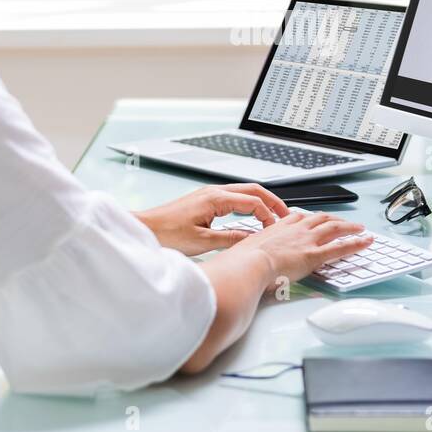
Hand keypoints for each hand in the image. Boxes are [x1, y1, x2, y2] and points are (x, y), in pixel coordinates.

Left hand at [134, 183, 289, 255]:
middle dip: (271, 201)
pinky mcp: (204, 201)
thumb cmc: (167, 233)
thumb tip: (252, 239)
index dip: (268, 214)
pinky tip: (249, 215)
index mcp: (215, 198)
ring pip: (243, 192)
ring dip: (260, 201)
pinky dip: (247, 204)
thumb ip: (231, 239)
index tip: (275, 227)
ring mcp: (208, 194)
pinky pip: (233, 198)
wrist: (146, 228)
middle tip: (285, 214)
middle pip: (252, 190)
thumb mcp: (203, 241)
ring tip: (272, 215)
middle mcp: (213, 192)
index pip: (252, 201)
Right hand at [230, 210, 370, 285]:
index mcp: (279, 226)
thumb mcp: (247, 251)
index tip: (316, 220)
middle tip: (344, 222)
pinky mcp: (314, 255)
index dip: (311, 218)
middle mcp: (296, 229)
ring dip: (350, 227)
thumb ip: (253, 254)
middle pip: (321, 219)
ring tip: (360, 229)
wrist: (248, 264)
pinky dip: (356, 243)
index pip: (300, 217)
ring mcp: (307, 240)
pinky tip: (366, 242)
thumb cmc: (243, 261)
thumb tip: (248, 262)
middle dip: (335, 219)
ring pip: (334, 228)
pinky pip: (341, 247)